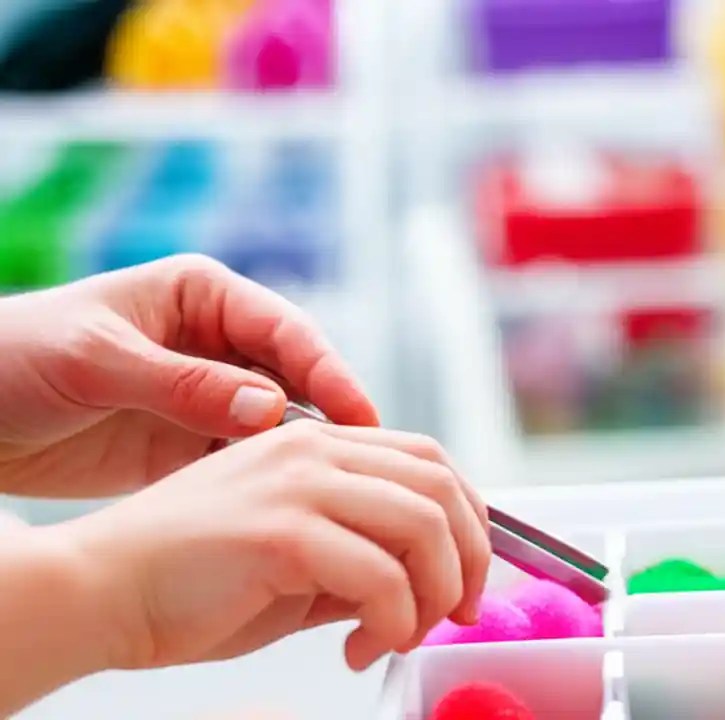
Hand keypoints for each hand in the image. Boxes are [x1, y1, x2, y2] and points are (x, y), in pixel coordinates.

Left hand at [0, 254, 377, 497]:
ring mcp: (209, 395)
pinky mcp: (192, 443)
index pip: (286, 331)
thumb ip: (183, 383)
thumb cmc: (14, 357)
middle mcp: (218, 342)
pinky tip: (293, 510)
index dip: (329, 372)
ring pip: (281, 425)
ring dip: (308, 456)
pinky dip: (272, 483)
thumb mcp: (95, 361)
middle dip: (332, 419)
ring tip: (341, 495)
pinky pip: (248, 461)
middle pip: (298, 380)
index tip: (360, 417)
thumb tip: (269, 409)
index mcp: (203, 297)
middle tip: (367, 465)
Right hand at [56, 420, 490, 673]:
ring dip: (435, 593)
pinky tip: (360, 647)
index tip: (467, 577)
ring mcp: (297, 484)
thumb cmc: (188, 583)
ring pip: (424, 525)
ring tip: (401, 634)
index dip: (469, 518)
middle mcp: (314, 450)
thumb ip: (362, 556)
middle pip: (441, 486)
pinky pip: (380, 576)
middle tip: (457, 613)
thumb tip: (426, 585)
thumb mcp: (298, 560)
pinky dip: (392, 622)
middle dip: (471, 557)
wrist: (99, 593)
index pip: (430, 461)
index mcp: (318, 446)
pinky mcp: (282, 532)